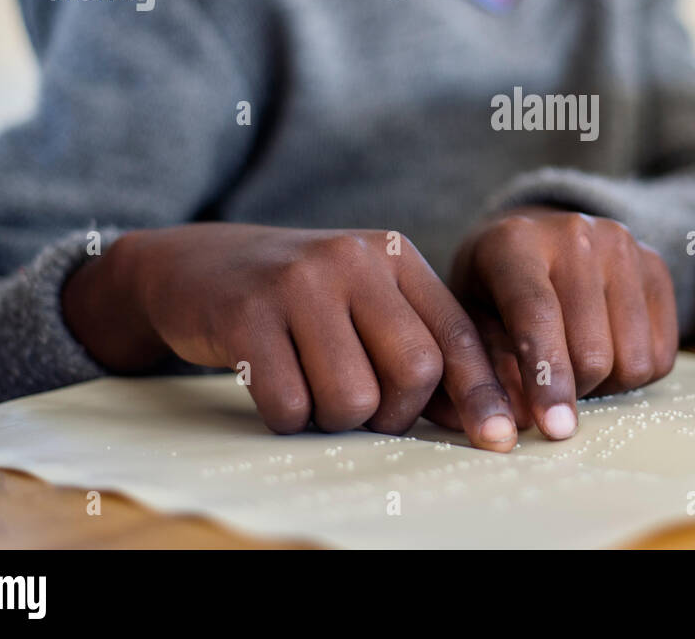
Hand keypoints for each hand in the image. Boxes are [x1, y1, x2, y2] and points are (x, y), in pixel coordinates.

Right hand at [61, 223, 517, 450]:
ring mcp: (298, 283)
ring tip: (312, 390)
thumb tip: (485, 417)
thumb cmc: (300, 298)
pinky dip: (287, 417)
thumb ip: (419, 345)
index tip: (498, 439)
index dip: (481, 393)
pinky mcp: (247, 314)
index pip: (456, 334)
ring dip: (334, 420)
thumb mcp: (365, 300)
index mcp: (395, 255)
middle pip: (414, 371)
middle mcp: (354, 260)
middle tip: (364, 411)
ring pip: (354, 399)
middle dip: (394, 414)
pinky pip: (290, 405)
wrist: (196, 266)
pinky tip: (273, 384)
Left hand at [435, 206, 677, 439]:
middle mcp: (576, 235)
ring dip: (607, 384)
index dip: (547, 378)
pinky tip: (608, 351)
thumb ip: (486, 371)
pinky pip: (662, 354)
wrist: (534, 239)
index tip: (553, 428)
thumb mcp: (469, 322)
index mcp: (515, 243)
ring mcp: (624, 246)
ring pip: (634, 359)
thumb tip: (519, 422)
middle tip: (552, 386)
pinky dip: (635, 372)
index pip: (539, 316)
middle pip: (593, 350)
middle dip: (574, 389)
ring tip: (578, 364)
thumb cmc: (492, 289)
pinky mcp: (657, 266)